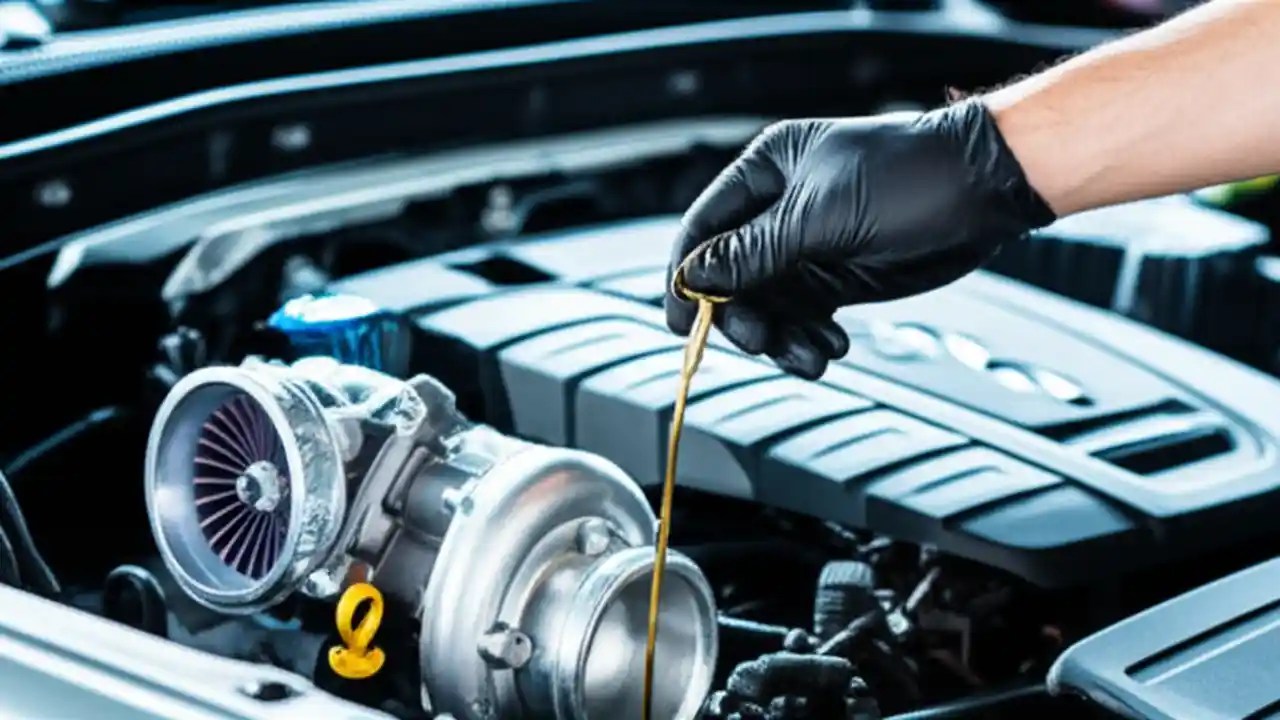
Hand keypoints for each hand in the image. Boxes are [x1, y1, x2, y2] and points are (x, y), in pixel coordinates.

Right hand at [665, 99, 1054, 379]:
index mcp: (765, 174)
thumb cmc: (907, 179)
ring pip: (767, 305)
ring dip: (781, 337)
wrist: (982, 192)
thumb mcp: (819, 217)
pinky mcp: (835, 278)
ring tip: (812, 355)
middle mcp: (778, 212)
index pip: (703, 229)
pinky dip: (809, 339)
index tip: (680, 321)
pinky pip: (802, 318)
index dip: (686, 277)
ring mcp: (806, 248)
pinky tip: (831, 346)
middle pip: (729, 277)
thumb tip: (694, 275)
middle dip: (742, 316)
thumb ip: (752, 251)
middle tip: (762, 340)